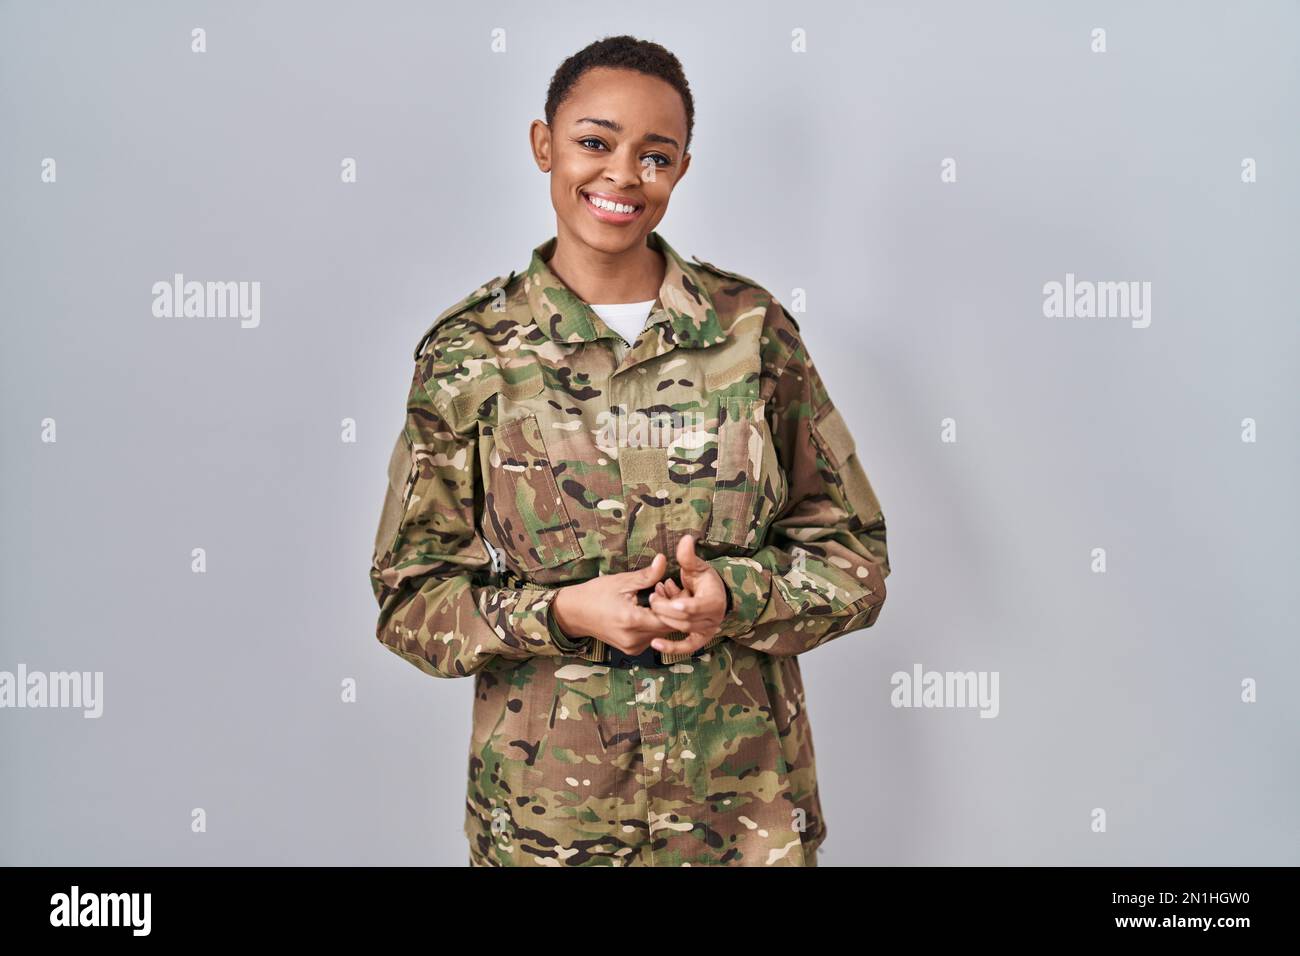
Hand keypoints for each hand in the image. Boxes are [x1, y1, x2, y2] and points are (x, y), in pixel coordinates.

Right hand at [551, 553, 678, 655]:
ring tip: (655, 597)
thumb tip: (663, 559)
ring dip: (664, 617)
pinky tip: (648, 609)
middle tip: (665, 589)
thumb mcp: (621, 581)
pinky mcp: (632, 650)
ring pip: (661, 633)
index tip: (668, 586)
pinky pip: (652, 637)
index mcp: (632, 621)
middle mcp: (634, 639)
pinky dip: (655, 624)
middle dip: (671, 609)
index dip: (674, 602)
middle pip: (668, 627)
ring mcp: (632, 647)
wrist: (574, 613)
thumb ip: (647, 575)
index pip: (669, 618)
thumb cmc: (595, 594)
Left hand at [646, 534, 728, 655]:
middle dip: (666, 608)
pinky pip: (685, 647)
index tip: (670, 600)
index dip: (684, 604)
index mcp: (715, 601)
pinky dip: (671, 647)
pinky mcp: (698, 640)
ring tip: (654, 601)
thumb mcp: (696, 566)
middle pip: (685, 619)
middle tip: (652, 597)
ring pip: (680, 628)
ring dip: (664, 617)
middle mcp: (713, 619)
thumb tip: (686, 538)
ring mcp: (706, 632)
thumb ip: (689, 556)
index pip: (697, 606)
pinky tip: (655, 644)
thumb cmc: (704, 580)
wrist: (714, 596)